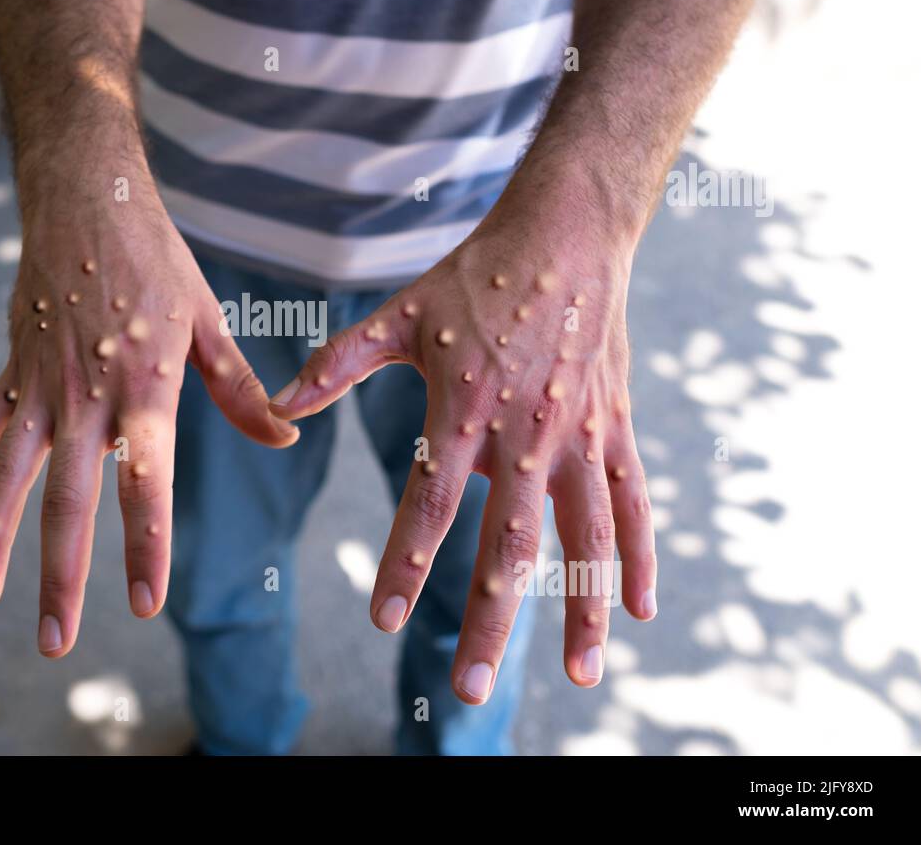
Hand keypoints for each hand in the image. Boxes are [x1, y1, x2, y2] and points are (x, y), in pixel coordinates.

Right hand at [0, 167, 297, 656]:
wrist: (86, 198)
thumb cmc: (157, 259)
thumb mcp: (208, 322)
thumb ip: (240, 389)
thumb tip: (286, 436)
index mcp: (145, 388)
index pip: (145, 484)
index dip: (144, 546)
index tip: (143, 603)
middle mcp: (87, 397)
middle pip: (69, 500)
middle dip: (61, 576)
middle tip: (57, 643)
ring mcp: (42, 386)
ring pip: (10, 477)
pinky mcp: (13, 371)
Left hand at [268, 178, 656, 703]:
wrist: (564, 234)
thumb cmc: (475, 276)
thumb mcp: (399, 315)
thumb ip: (338, 364)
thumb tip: (279, 405)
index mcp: (464, 410)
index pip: (429, 503)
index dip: (404, 561)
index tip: (382, 616)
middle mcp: (525, 433)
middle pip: (507, 543)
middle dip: (486, 618)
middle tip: (466, 687)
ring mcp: (578, 435)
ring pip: (584, 537)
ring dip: (580, 609)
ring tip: (577, 676)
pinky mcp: (615, 427)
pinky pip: (633, 503)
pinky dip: (638, 556)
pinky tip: (641, 610)